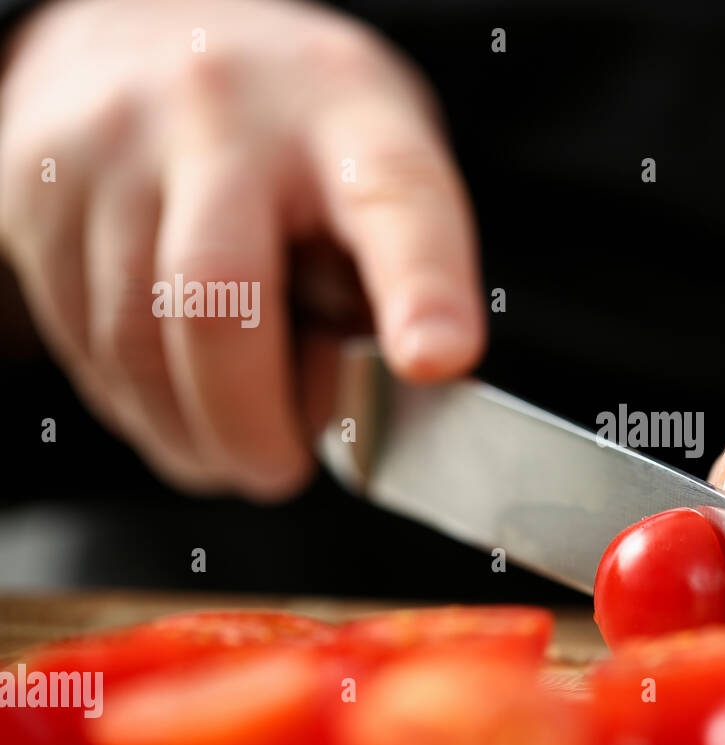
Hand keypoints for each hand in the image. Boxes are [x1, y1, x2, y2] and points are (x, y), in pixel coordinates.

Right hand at [0, 0, 483, 497]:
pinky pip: (80, 338)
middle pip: (219, 299)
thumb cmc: (297, 131)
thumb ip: (391, 275)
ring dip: (187, 432)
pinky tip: (170, 396)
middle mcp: (226, 116)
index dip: (422, 289)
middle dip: (249, 422)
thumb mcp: (378, 165)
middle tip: (280, 471)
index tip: (437, 359)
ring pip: (132, 340)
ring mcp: (117, 147)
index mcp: (348, 117)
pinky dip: (134, 402)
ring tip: (231, 448)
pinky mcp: (36, 187)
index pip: (394, 200)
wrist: (151, 25)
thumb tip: (380, 396)